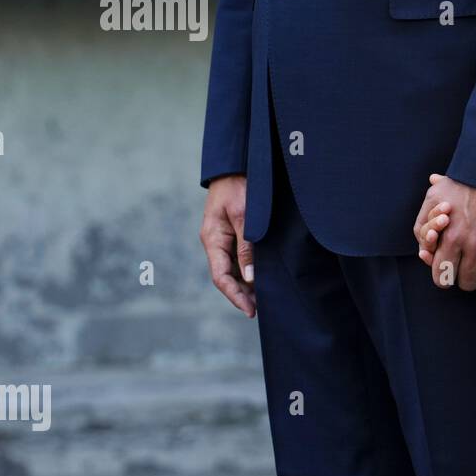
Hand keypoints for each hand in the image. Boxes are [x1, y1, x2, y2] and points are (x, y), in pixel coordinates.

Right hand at [199, 174, 255, 316]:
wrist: (235, 166)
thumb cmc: (239, 187)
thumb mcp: (245, 216)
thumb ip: (247, 247)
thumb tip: (249, 277)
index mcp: (213, 239)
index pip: (221, 277)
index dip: (235, 296)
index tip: (250, 310)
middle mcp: (215, 242)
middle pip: (226, 276)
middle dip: (242, 294)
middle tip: (261, 309)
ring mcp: (223, 238)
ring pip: (232, 269)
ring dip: (246, 284)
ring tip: (263, 298)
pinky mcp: (232, 234)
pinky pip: (238, 258)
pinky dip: (248, 270)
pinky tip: (260, 278)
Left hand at [411, 172, 475, 290]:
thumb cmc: (467, 181)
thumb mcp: (437, 195)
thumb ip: (425, 220)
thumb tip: (424, 244)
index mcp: (452, 238)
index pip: (442, 277)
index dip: (445, 277)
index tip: (451, 271)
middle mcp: (475, 247)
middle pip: (467, 283)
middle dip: (466, 277)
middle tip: (470, 265)